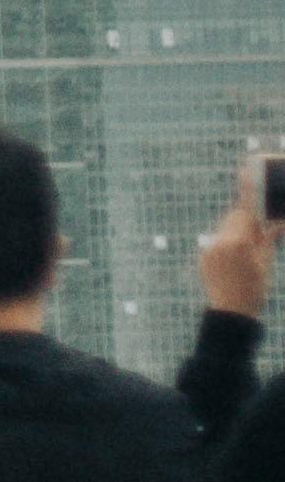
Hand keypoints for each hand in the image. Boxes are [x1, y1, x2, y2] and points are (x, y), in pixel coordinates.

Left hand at [203, 190, 275, 327]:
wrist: (230, 313)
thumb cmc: (254, 290)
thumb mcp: (266, 264)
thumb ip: (269, 239)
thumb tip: (279, 223)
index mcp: (241, 242)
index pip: (247, 210)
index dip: (248, 188)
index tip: (245, 168)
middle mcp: (223, 241)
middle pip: (236, 218)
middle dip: (247, 221)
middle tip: (256, 235)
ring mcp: (211, 248)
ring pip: (227, 229)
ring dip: (237, 234)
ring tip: (244, 255)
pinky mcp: (204, 255)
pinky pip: (218, 241)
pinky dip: (228, 245)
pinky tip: (234, 263)